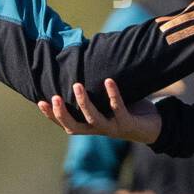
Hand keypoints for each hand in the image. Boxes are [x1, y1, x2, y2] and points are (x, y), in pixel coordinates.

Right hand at [37, 78, 161, 143]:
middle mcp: (98, 129)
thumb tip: (79, 64)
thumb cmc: (125, 110)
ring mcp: (113, 127)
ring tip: (77, 85)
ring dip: (84, 103)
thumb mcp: (105, 101)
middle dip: (63, 114)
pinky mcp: (128, 123)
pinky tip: (109, 81)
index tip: (40, 102)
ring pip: (94, 119)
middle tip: (55, 97)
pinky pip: (119, 108)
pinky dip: (113, 95)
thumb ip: (92, 91)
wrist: (153, 125)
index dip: (52, 116)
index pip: (66, 123)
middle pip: (75, 127)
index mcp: (90, 125)